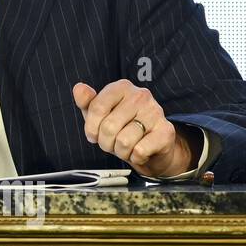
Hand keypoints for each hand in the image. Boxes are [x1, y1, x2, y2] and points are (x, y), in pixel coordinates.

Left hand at [72, 80, 200, 178]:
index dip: (91, 128)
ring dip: (120, 152)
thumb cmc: (122, 127)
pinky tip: (139, 152)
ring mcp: (156, 112)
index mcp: (122, 87)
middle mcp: (141, 95)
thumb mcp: (100, 114)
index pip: (96, 107)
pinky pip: (139, 151)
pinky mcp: (166, 131)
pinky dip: (135, 157)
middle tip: (112, 144)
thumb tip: (79, 88)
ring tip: (126, 147)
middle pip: (109, 127)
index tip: (93, 135)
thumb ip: (87, 102)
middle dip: (105, 143)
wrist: (153, 146)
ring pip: (124, 141)